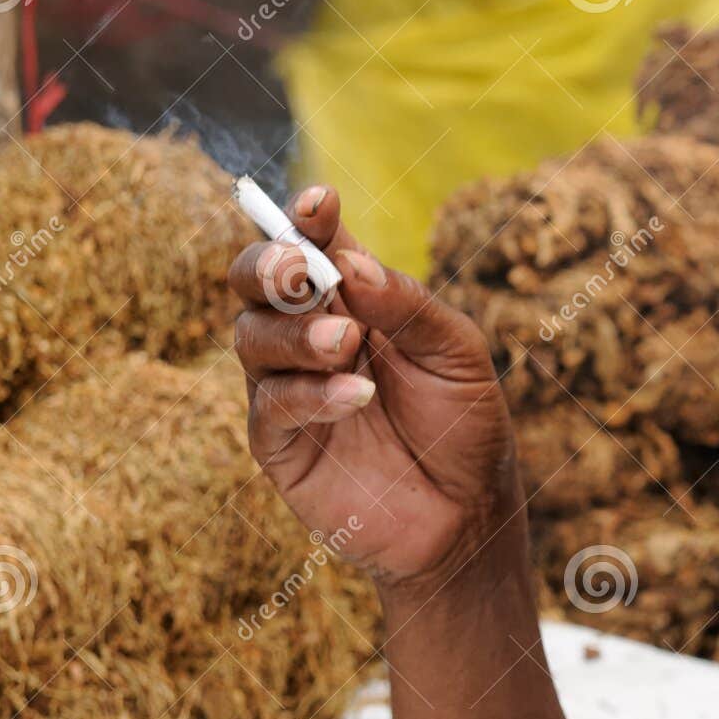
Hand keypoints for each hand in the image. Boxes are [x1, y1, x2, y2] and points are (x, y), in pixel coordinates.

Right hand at [228, 186, 524, 591]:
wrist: (468, 515)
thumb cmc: (465, 426)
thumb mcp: (457, 354)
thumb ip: (408, 305)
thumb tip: (349, 262)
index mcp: (355, 301)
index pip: (314, 244)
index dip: (306, 217)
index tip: (320, 203)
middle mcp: (311, 336)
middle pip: (256, 282)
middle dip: (270, 265)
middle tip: (303, 271)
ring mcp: (290, 388)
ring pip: (251, 337)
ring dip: (295, 332)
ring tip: (348, 342)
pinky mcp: (280, 445)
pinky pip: (271, 406)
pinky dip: (309, 394)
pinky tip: (356, 397)